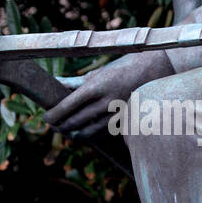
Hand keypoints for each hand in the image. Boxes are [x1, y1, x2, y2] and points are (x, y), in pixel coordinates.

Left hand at [44, 49, 171, 136]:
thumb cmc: (124, 67)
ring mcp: (117, 113)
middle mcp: (106, 101)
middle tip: (53, 126)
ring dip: (73, 134)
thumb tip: (55, 84)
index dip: (53, 115)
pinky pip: (102, 133)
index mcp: (96, 86)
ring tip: (65, 131)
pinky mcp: (126, 121)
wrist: (156, 69)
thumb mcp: (99, 72)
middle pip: (75, 121)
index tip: (45, 118)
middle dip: (60, 126)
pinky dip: (89, 135)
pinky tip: (83, 133)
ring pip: (88, 132)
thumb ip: (76, 82)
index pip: (67, 106)